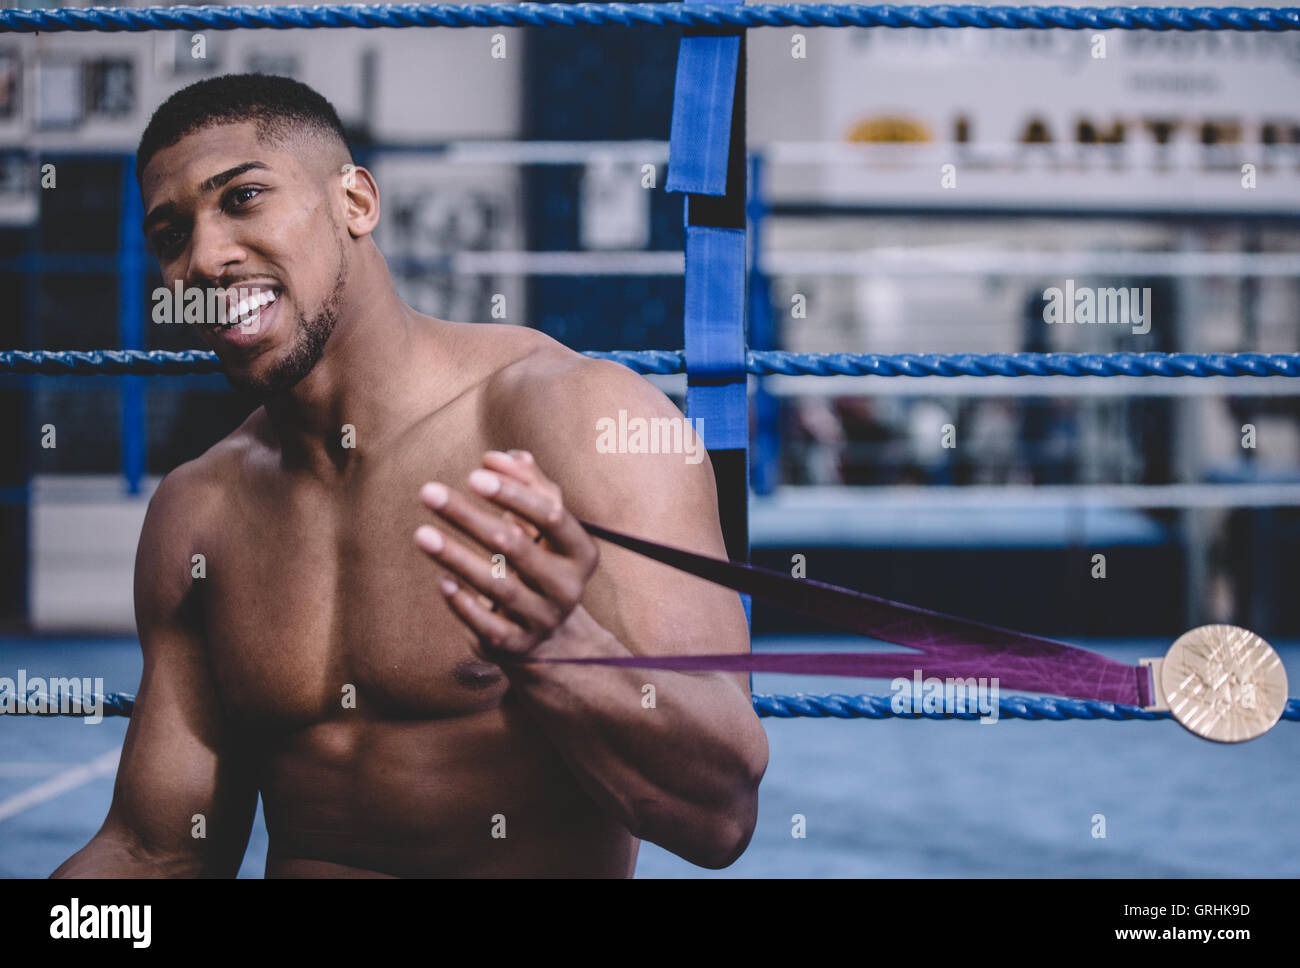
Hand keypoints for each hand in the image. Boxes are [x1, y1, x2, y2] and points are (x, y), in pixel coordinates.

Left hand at [414, 450, 599, 656]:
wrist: (550, 633)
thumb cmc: (540, 562)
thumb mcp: (543, 526)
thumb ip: (528, 485)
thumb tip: (499, 457)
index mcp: (581, 552)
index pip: (551, 516)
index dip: (514, 493)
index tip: (474, 474)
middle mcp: (568, 587)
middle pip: (517, 547)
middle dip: (469, 517)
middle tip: (428, 492)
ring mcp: (544, 619)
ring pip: (498, 586)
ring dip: (456, 557)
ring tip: (421, 533)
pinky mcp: (517, 645)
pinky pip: (487, 625)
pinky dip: (463, 603)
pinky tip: (441, 580)